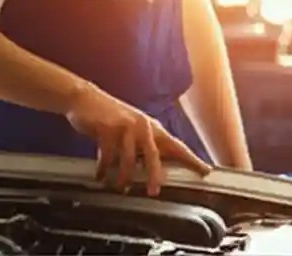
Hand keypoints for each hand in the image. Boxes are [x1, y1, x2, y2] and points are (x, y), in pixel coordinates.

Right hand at [65, 83, 212, 194]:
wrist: (85, 99)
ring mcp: (125, 127)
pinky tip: (100, 176)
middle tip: (154, 192)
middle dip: (155, 175)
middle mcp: (142, 126)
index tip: (206, 171)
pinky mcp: (107, 129)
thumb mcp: (132, 130)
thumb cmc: (111, 118)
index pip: (176, 146)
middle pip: (154, 155)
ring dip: (123, 177)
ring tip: (120, 188)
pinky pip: (108, 157)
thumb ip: (143, 147)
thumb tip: (154, 170)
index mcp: (152, 127)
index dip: (191, 159)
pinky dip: (104, 170)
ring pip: (129, 160)